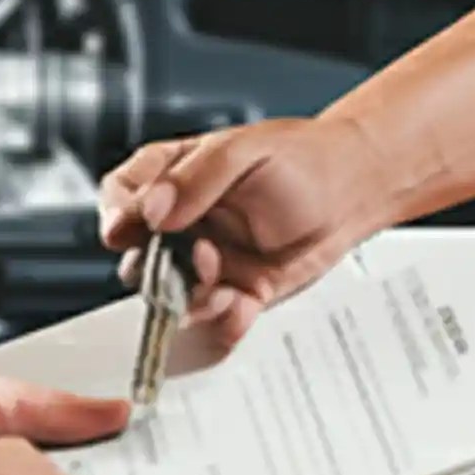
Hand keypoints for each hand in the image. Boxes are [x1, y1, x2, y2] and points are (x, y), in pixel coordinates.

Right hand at [99, 117, 387, 346]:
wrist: (356, 191)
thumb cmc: (303, 158)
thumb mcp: (245, 151)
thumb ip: (195, 179)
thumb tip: (152, 211)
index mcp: (172, 176)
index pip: (121, 197)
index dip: (117, 217)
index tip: (125, 232)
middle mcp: (181, 222)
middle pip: (136, 256)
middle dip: (158, 270)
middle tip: (199, 261)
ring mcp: (204, 260)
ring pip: (171, 295)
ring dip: (191, 300)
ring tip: (225, 290)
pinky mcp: (234, 291)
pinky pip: (214, 319)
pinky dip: (223, 323)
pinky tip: (241, 306)